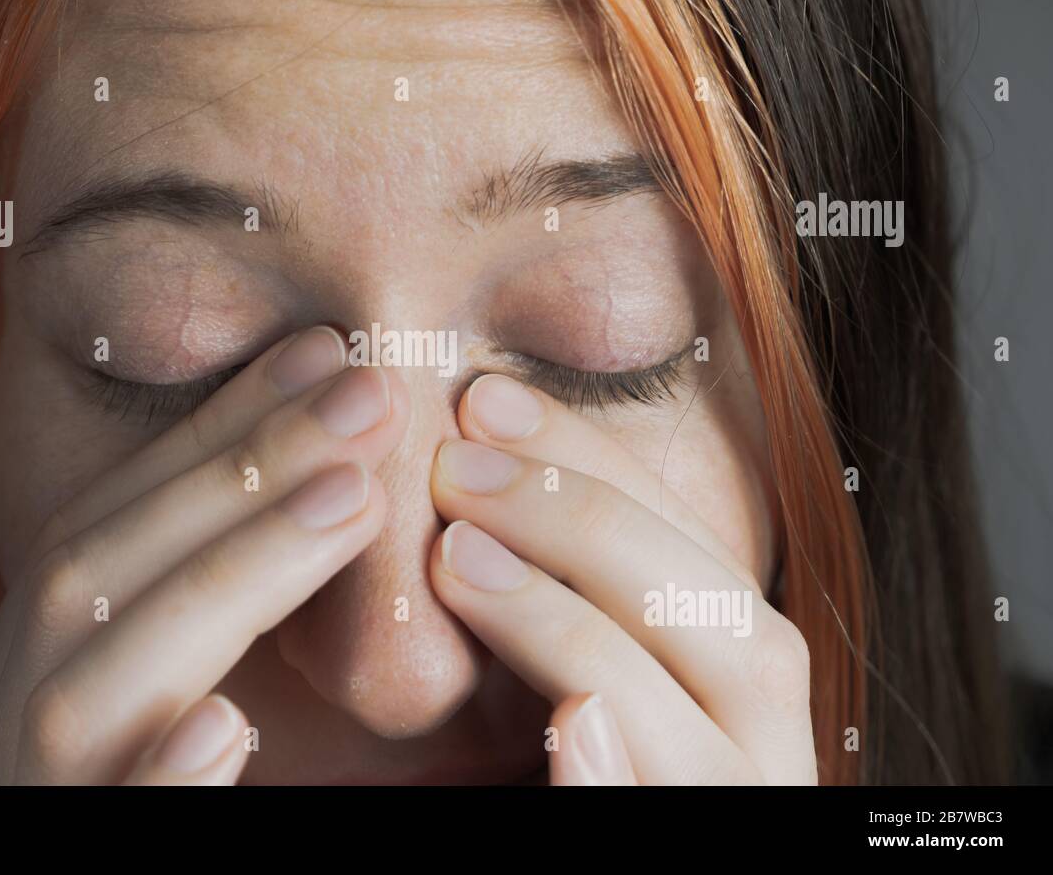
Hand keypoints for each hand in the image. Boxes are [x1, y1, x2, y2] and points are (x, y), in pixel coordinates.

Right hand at [0, 327, 409, 783]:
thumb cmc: (69, 805)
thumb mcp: (59, 732)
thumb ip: (51, 657)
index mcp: (20, 680)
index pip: (112, 527)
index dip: (209, 434)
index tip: (316, 355)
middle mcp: (4, 729)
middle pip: (110, 571)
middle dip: (238, 470)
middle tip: (365, 390)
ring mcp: (32, 797)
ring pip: (107, 679)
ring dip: (226, 575)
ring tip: (349, 496)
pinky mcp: (66, 858)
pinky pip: (106, 827)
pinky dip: (156, 782)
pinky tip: (226, 725)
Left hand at [428, 374, 814, 784]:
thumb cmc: (509, 773)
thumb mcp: (540, 679)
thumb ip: (555, 591)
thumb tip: (481, 454)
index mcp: (740, 696)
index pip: (699, 560)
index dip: (597, 467)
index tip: (488, 399)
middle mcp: (764, 762)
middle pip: (728, 626)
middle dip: (590, 527)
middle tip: (455, 465)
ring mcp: (733, 817)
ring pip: (701, 739)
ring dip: (572, 634)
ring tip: (456, 559)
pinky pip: (655, 819)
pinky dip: (611, 786)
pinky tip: (575, 726)